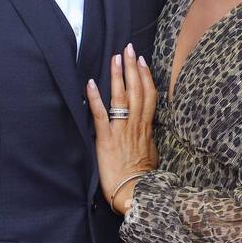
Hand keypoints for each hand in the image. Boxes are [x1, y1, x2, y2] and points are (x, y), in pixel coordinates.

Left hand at [85, 42, 158, 213]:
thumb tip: (147, 131)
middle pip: (137, 90)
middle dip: (133, 67)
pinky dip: (95, 98)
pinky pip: (100, 115)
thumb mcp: (151, 154)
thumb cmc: (143, 178)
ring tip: (116, 58)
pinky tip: (90, 83)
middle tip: (129, 48)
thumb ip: (148, 139)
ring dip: (118, 76)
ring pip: (121, 97)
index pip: (149, 95)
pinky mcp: (106, 139)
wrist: (136, 194)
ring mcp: (121, 130)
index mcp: (147, 128)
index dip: (146, 76)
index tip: (143, 60)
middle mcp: (136, 125)